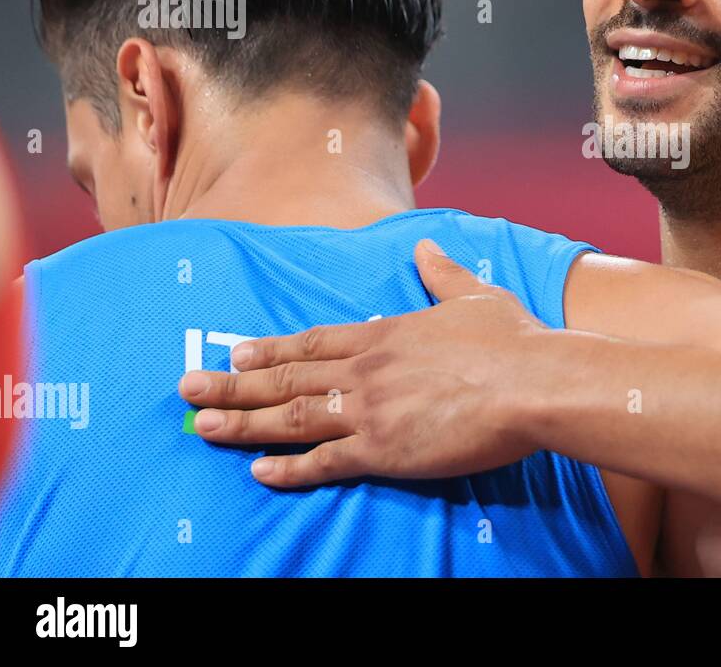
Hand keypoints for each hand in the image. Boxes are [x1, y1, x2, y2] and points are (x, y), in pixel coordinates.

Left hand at [177, 240, 548, 486]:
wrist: (534, 382)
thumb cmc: (512, 341)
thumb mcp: (475, 296)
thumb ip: (443, 274)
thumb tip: (426, 246)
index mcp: (384, 335)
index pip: (312, 341)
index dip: (269, 348)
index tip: (234, 350)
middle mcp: (365, 370)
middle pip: (285, 377)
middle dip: (231, 383)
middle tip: (187, 387)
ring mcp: (370, 411)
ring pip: (290, 417)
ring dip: (241, 422)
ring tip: (201, 426)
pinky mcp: (384, 451)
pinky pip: (324, 462)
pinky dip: (288, 468)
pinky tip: (259, 473)